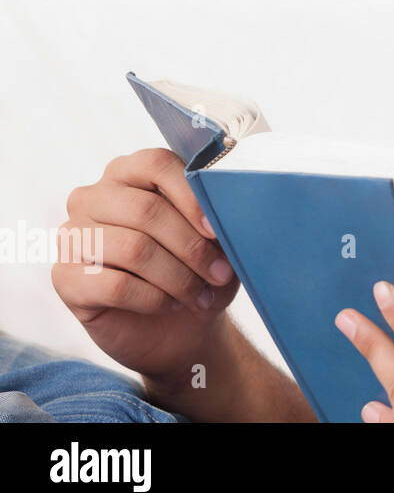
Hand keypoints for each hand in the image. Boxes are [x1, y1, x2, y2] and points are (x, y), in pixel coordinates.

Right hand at [52, 148, 240, 382]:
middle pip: (145, 210)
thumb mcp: (219, 241)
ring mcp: (74, 235)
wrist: (181, 328)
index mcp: (131, 172)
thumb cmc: (199, 271)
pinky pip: (114, 285)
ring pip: (133, 249)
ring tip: (201, 295)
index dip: (191, 196)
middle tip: (220, 273)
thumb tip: (231, 207)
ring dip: (178, 277)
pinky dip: (154, 299)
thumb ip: (219, 216)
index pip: (156, 164)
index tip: (218, 229)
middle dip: (192, 247)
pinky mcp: (65, 277)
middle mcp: (95, 197)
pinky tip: (171, 304)